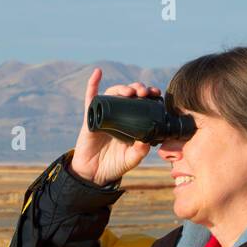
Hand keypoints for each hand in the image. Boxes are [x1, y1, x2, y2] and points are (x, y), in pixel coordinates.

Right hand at [70, 67, 159, 186]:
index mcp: (131, 122)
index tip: (156, 92)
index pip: (141, 103)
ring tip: (129, 91)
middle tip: (144, 92)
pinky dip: (92, 84)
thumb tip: (146, 141)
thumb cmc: (114, 166)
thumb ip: (139, 152)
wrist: (94, 174)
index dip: (148, 95)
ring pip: (113, 94)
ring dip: (122, 88)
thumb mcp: (131, 160)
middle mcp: (119, 115)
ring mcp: (104, 114)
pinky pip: (90, 98)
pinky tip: (98, 73)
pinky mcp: (90, 118)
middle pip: (128, 95)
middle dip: (137, 89)